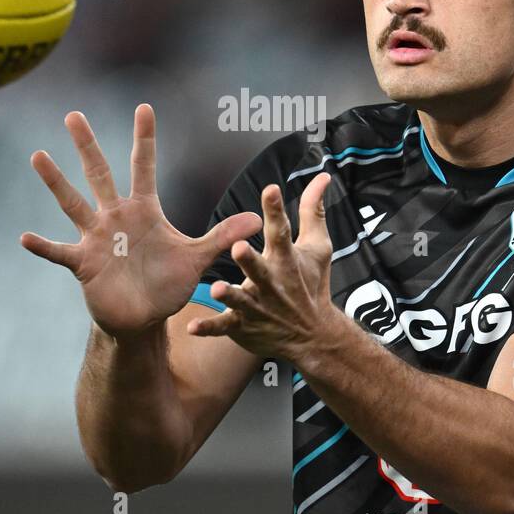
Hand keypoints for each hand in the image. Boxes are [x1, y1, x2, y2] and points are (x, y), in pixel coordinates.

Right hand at [20, 104, 261, 339]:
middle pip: (100, 174)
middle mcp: (116, 217)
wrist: (143, 318)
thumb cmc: (166, 284)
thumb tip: (256, 219)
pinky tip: (25, 237)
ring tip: (38, 156)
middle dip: (88, 145)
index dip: (145, 138)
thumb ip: (222, 237)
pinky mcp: (83, 264)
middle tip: (73, 115)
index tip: (144, 107)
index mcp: (144, 210)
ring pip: (73, 204)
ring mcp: (96, 238)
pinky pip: (60, 252)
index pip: (144, 166)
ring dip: (56, 182)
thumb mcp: (197, 258)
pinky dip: (44, 246)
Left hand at [188, 173, 338, 362]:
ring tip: (217, 289)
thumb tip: (322, 176)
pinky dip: (208, 328)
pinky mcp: (243, 326)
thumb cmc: (311, 284)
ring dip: (230, 295)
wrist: (313, 337)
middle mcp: (271, 283)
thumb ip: (313, 210)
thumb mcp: (317, 247)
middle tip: (238, 247)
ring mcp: (257, 307)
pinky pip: (223, 327)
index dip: (276, 210)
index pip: (281, 232)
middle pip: (259, 269)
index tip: (270, 189)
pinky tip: (191, 327)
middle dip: (250, 259)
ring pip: (240, 300)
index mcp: (286, 260)